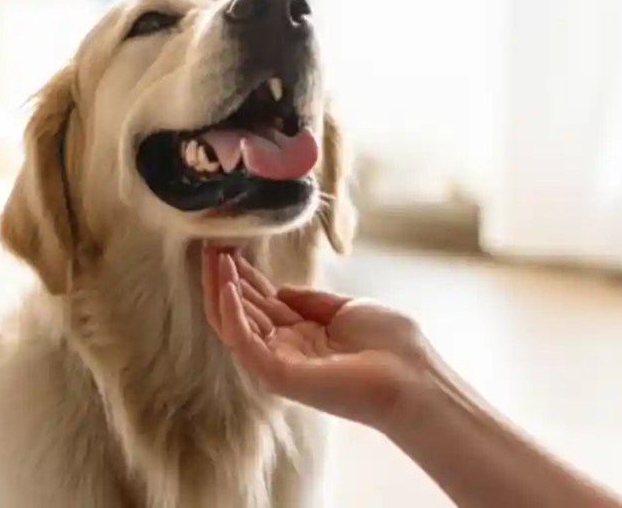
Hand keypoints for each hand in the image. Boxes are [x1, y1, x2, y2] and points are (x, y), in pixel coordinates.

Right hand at [201, 247, 434, 429]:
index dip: (244, 276)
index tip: (228, 248)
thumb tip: (280, 290)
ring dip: (221, 290)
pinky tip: (227, 285)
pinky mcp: (278, 375)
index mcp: (304, 335)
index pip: (262, 303)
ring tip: (213, 257)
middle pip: (243, 312)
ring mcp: (280, 363)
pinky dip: (232, 313)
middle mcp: (287, 349)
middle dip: (224, 279)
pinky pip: (243, 343)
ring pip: (235, 326)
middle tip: (209, 246)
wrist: (413, 375)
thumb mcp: (347, 308)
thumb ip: (312, 300)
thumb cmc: (392, 344)